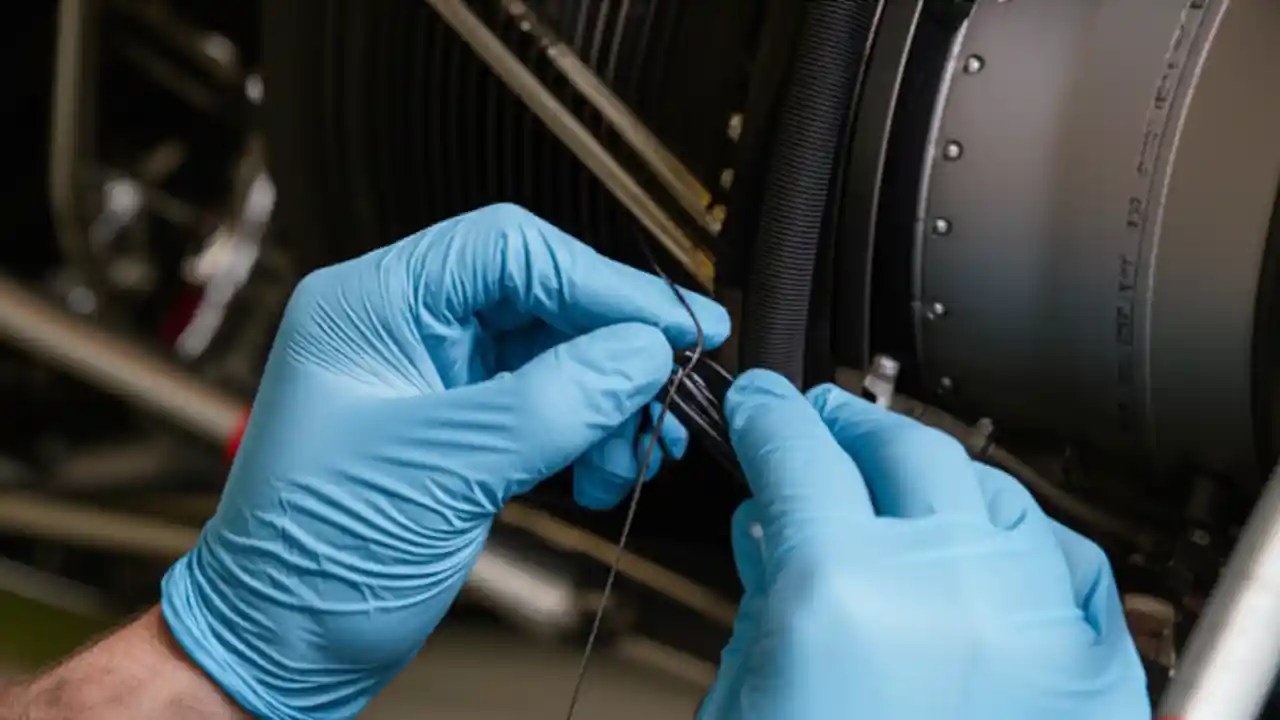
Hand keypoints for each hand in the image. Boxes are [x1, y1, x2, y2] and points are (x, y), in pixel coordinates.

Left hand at [161, 204, 729, 719]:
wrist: (281, 649)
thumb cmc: (313, 560)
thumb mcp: (444, 470)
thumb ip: (553, 402)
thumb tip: (642, 352)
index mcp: (371, 306)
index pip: (508, 252)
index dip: (603, 282)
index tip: (672, 325)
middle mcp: (402, 326)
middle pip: (539, 299)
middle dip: (612, 350)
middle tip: (673, 389)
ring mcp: (431, 376)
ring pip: (553, 353)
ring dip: (609, 399)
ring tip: (641, 450)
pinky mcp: (458, 424)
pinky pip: (545, 403)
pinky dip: (586, 432)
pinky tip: (603, 470)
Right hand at [699, 371, 1148, 719]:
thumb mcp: (748, 705)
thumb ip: (764, 605)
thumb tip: (771, 537)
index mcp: (843, 595)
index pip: (798, 454)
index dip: (770, 417)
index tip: (764, 407)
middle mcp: (951, 591)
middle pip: (902, 448)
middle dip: (851, 427)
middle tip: (823, 427)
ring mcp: (1036, 629)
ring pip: (993, 493)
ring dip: (937, 476)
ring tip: (901, 483)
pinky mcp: (1096, 682)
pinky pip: (1073, 567)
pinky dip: (1026, 542)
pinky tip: (994, 544)